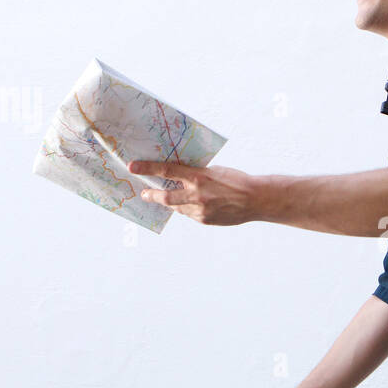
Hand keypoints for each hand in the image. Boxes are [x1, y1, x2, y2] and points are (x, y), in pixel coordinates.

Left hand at [129, 160, 257, 224]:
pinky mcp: (204, 220)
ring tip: (172, 198)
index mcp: (198, 177)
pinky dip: (187, 209)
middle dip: (151, 195)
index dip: (147, 169)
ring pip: (177, 207)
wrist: (255, 200)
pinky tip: (193, 205)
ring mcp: (199, 210)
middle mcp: (196, 195)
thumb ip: (196, 174)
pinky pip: (189, 214)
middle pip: (165, 197)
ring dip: (172, 203)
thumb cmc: (236, 180)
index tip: (133, 167)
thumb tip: (180, 176)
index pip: (167, 171)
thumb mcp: (214, 171)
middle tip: (144, 194)